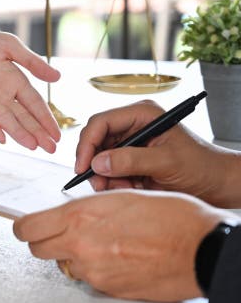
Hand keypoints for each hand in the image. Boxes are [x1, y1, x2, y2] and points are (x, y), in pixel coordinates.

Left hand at [0, 29, 60, 152]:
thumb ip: (31, 60)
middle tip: (50, 148)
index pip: (34, 103)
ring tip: (33, 146)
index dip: (46, 118)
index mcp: (14, 80)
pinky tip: (2, 137)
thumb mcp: (8, 45)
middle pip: (23, 116)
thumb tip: (57, 76)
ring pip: (5, 120)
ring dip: (19, 133)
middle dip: (38, 132)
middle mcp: (1, 94)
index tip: (56, 133)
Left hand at [14, 190, 235, 301]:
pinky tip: (120, 258)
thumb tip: (67, 216)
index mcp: (80, 216)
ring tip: (104, 244)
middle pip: (38, 249)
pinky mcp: (109, 289)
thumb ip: (85, 209)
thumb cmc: (170, 217)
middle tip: (61, 235)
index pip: (28, 228)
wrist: (202, 248)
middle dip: (45, 241)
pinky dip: (98, 270)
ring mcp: (95, 271)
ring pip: (66, 265)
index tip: (25, 227)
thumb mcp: (119, 198)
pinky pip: (91, 279)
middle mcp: (81, 245)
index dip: (24, 228)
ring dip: (75, 256)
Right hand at [75, 100, 240, 206]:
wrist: (218, 184)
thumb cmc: (202, 166)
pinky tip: (131, 188)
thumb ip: (131, 160)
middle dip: (96, 164)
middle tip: (100, 185)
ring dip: (106, 177)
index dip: (87, 144)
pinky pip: (110, 171)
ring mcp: (131, 143)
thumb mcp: (166, 162)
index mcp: (142, 114)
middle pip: (96, 141)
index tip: (83, 167)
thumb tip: (98, 163)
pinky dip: (114, 183)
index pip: (101, 122)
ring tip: (125, 188)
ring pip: (100, 158)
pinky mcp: (131, 159)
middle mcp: (133, 125)